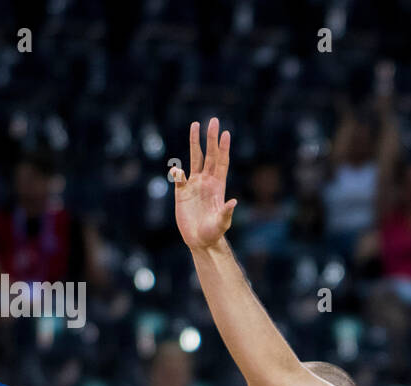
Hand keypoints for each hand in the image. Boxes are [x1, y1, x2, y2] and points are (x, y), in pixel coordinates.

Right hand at [171, 118, 237, 250]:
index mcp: (218, 186)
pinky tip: (176, 169)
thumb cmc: (214, 232)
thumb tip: (233, 202)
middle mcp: (207, 181)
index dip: (223, 148)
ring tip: (194, 125)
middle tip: (213, 120)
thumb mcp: (222, 223)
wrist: (200, 240)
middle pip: (209, 155)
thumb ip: (226, 213)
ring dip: (194, 142)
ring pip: (194, 158)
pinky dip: (177, 171)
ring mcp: (194, 184)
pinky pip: (179, 177)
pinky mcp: (182, 191)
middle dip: (211, 138)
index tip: (226, 133)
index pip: (221, 162)